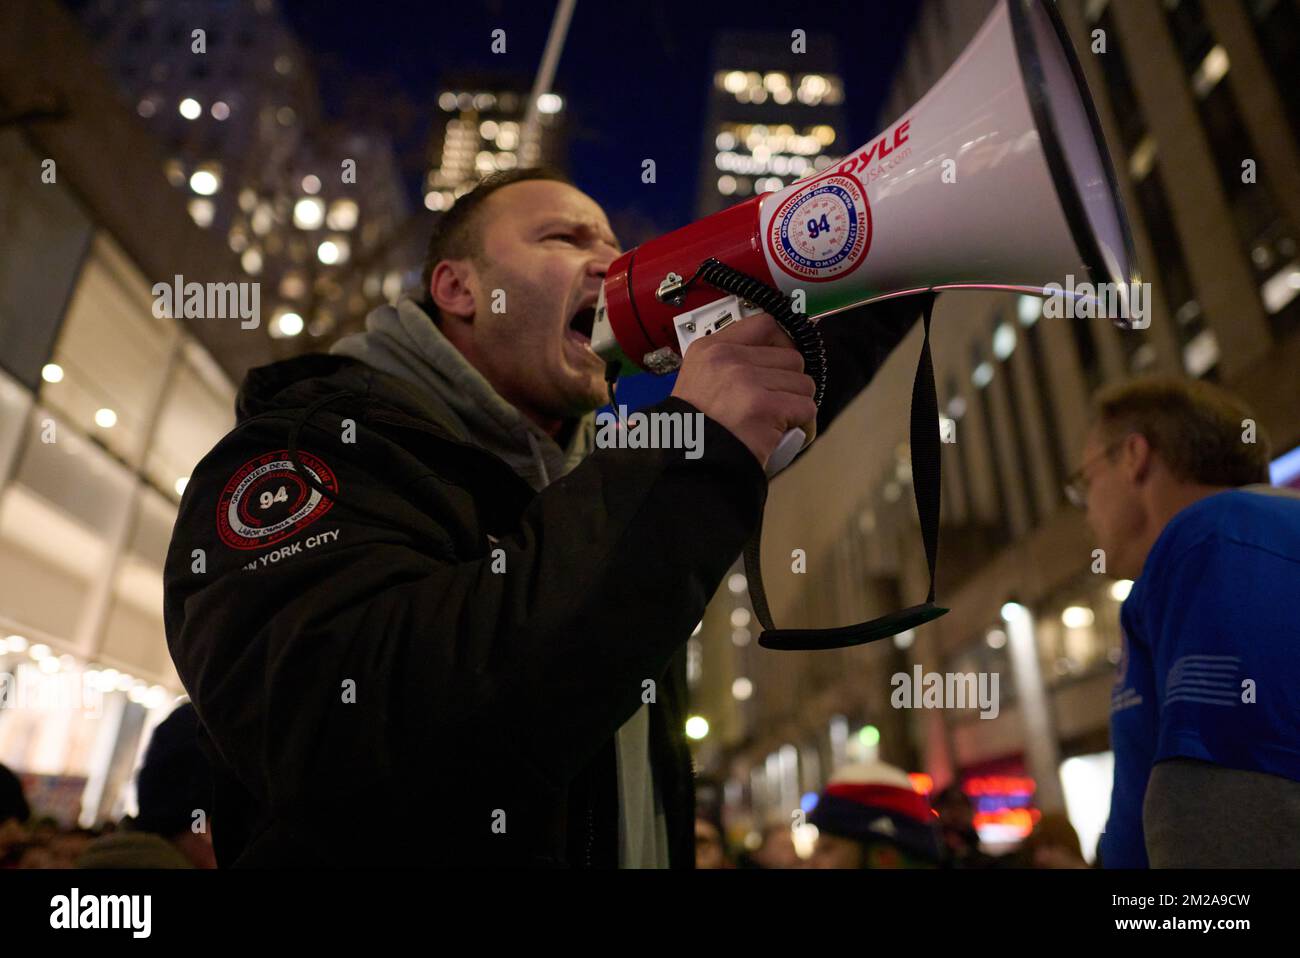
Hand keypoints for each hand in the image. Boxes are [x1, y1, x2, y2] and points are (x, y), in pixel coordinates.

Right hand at [670, 311, 817, 470]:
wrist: (687, 464)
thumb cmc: (696, 429)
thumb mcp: (700, 380)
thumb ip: (733, 364)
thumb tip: (779, 357)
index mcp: (710, 348)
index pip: (766, 325)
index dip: (782, 344)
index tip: (782, 365)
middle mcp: (728, 358)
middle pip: (792, 358)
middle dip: (789, 385)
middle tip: (774, 405)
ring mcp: (746, 381)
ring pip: (803, 384)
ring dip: (795, 406)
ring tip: (774, 423)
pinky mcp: (764, 408)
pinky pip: (806, 408)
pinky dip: (801, 427)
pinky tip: (781, 437)